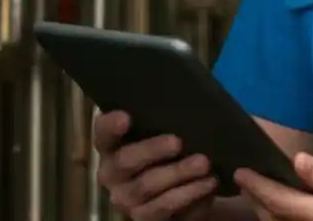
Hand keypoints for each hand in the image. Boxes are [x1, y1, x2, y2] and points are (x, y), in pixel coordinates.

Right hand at [94, 110, 220, 219]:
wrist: (188, 187)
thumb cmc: (174, 149)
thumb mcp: (169, 130)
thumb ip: (166, 119)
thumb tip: (187, 102)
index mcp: (112, 146)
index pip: (103, 133)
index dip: (110, 126)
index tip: (125, 117)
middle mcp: (112, 174)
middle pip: (124, 161)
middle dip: (152, 150)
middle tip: (177, 142)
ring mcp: (126, 200)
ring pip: (147, 186)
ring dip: (178, 173)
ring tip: (204, 163)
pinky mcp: (145, 218)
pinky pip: (166, 208)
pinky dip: (190, 194)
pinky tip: (209, 182)